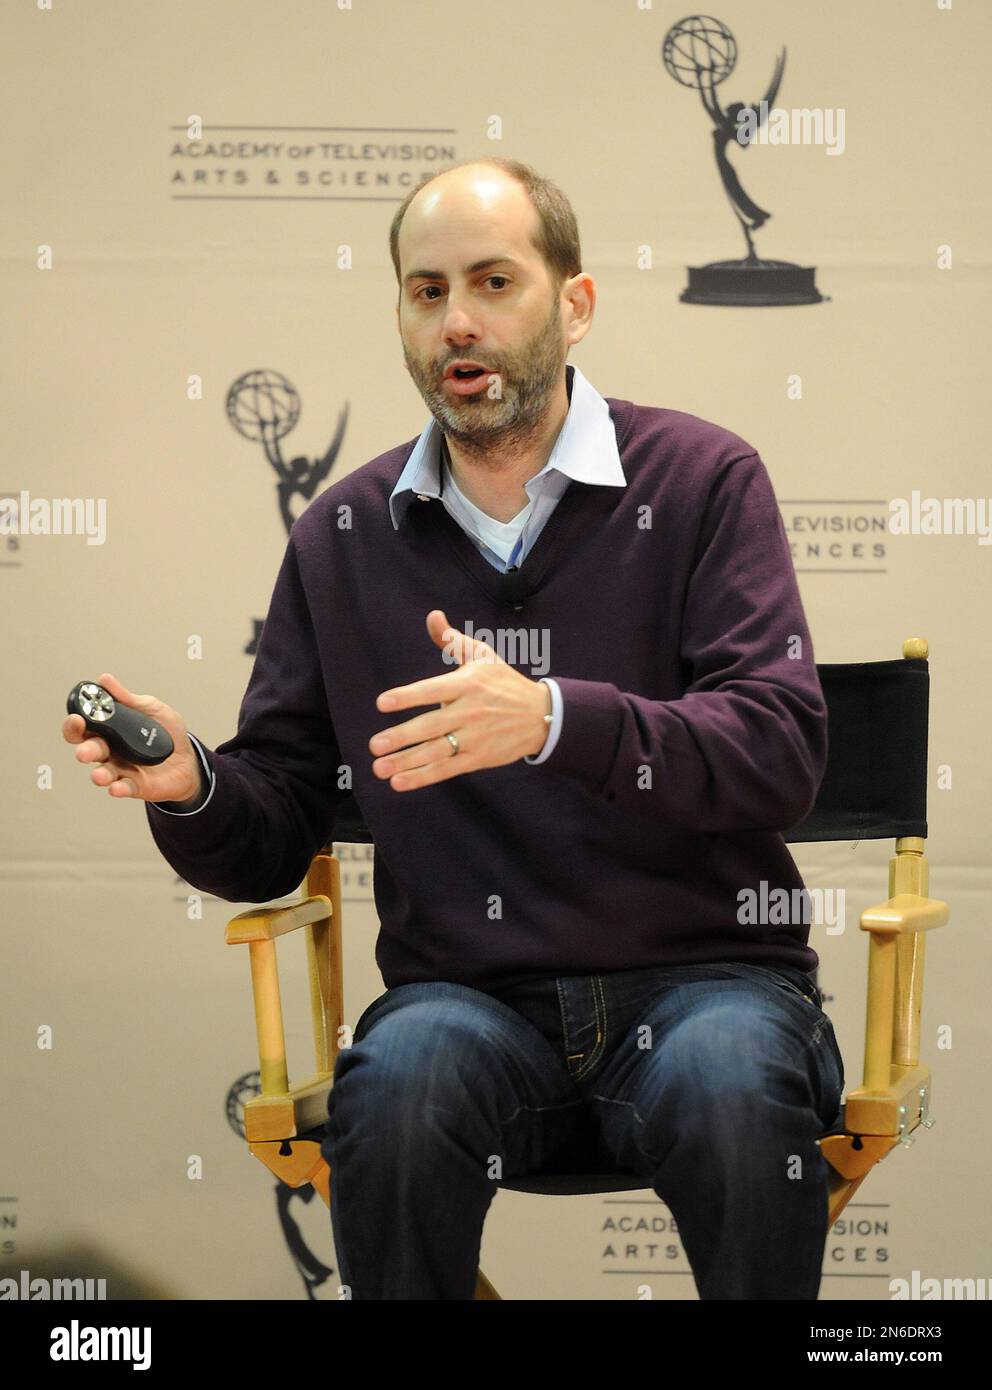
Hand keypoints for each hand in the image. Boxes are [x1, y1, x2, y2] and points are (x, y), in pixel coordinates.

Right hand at [62, 672, 203, 803]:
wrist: (189, 757)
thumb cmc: (166, 733)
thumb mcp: (150, 708)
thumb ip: (127, 698)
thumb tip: (105, 680)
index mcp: (109, 730)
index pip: (84, 727)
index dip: (75, 723)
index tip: (77, 718)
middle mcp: (110, 751)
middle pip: (89, 750)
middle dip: (85, 751)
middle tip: (84, 751)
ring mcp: (121, 769)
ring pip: (103, 773)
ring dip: (99, 774)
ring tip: (99, 775)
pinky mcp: (135, 786)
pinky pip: (123, 788)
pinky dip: (119, 789)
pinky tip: (116, 788)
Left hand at [369, 610, 551, 791]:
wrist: (541, 715)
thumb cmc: (504, 683)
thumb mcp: (482, 656)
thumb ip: (452, 639)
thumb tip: (432, 615)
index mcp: (467, 684)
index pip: (433, 690)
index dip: (407, 697)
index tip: (382, 704)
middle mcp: (470, 711)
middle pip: (431, 726)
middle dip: (401, 737)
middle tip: (374, 745)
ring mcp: (474, 737)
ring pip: (436, 751)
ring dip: (406, 761)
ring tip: (379, 768)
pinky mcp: (478, 758)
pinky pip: (447, 769)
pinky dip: (423, 777)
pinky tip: (399, 782)